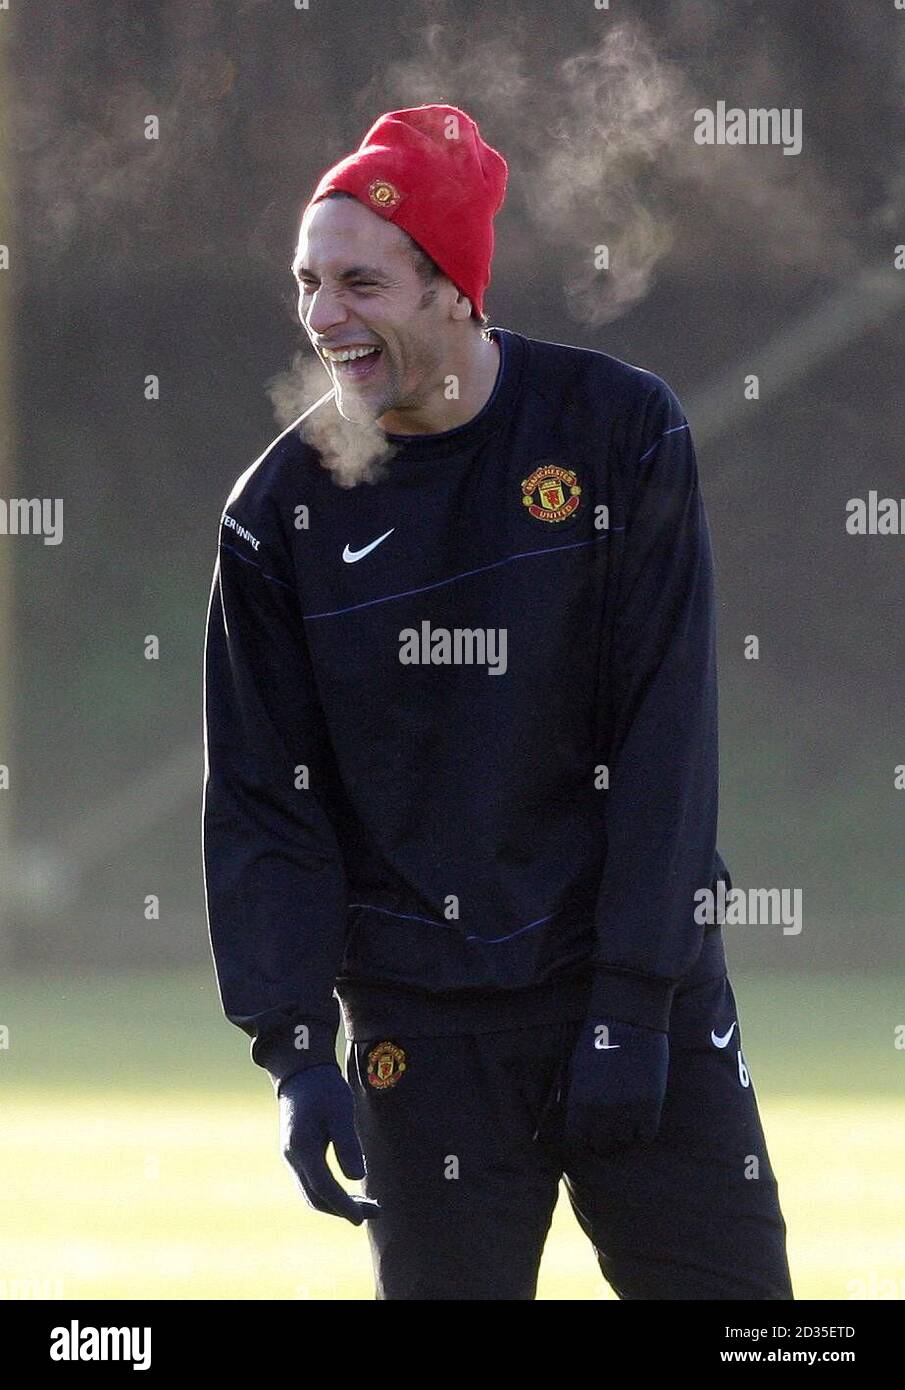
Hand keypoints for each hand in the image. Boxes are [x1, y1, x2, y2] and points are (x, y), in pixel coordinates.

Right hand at [278, 1064, 381, 1223]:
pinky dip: (329, 1194)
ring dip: (337, 1205)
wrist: (301, 1075)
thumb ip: (347, 1142)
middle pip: (315, 1196)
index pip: (323, 1186)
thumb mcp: (341, 1110)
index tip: (361, 1219)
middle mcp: (293, 1157)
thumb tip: (356, 1177)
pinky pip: (311, 1184)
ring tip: (367, 1207)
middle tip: (375, 1212)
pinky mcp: (297, 1155)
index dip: (342, 1205)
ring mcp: (292, 1158)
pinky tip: (350, 1193)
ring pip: (311, 1193)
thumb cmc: (324, 1089)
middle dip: (343, 1210)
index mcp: (302, 1147)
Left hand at [564, 1019, 668, 1153]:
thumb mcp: (576, 1068)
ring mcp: (628, 1109)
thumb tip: (576, 1122)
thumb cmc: (598, 1039)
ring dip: (622, 1135)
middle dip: (600, 1140)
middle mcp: (602, 1110)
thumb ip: (575, 1097)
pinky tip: (639, 1121)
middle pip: (600, 1144)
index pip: (576, 1140)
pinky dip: (642, 1133)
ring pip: (623, 1141)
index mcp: (579, 1100)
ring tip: (622, 1122)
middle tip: (605, 1132)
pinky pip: (646, 1135)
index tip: (586, 1137)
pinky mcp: (652, 1104)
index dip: (581, 1140)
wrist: (629, 1019)